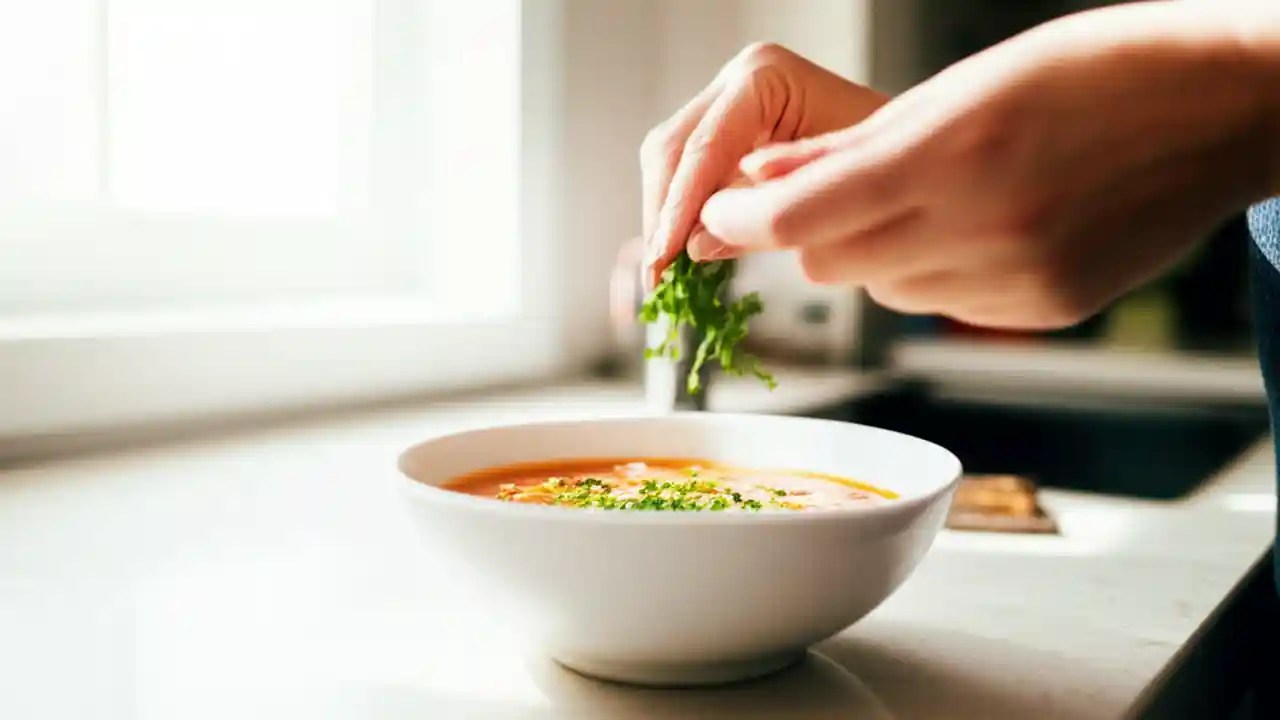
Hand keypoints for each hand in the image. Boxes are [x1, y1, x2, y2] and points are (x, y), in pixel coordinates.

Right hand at [640, 42, 887, 289]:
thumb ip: (769, 215)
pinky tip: (681, 258)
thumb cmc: (893, 163)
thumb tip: (697, 246)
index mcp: (766, 76)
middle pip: (672, 149)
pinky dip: (678, 219)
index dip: (679, 206)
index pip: (706, 144)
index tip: (667, 257)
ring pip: (667, 163)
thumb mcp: (837, 193)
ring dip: (663, 221)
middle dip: (662, 216)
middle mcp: (736, 83)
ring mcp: (724, 107)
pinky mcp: (721, 138)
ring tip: (666, 277)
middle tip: (659, 277)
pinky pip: (683, 177)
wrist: (911, 156)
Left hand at [699, 2, 1279, 328]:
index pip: (799, 221)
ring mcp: (1017, 282)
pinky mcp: (1042, 311)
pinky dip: (934, 271)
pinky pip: (942, 304)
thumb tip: (760, 181)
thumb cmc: (1098, 72)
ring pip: (882, 290)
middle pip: (829, 266)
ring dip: (875, 252)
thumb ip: (852, 145)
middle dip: (810, 234)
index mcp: (955, 156)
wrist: (1226, 110)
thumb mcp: (965, 83)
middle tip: (833, 190)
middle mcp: (984, 232)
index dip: (741, 222)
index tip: (720, 213)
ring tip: (931, 196)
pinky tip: (980, 226)